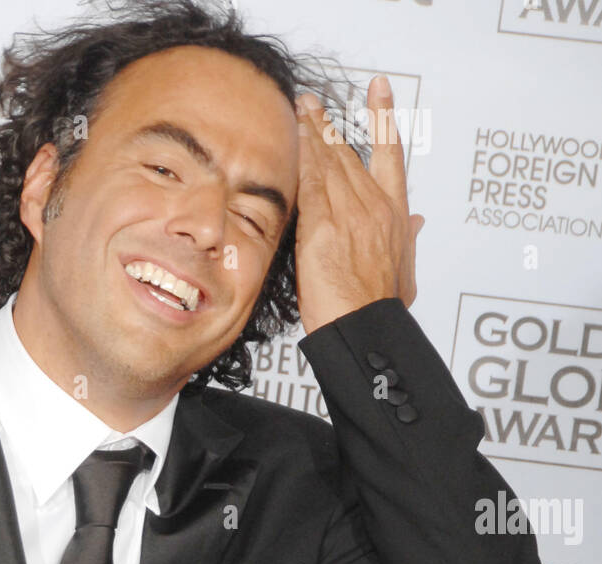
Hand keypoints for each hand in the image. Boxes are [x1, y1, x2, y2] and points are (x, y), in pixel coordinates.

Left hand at [294, 75, 425, 334]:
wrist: (366, 327)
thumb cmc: (382, 308)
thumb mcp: (405, 272)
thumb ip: (407, 241)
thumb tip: (417, 223)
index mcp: (395, 214)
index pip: (390, 155)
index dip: (384, 118)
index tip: (379, 90)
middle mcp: (374, 206)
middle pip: (349, 154)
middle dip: (328, 125)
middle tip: (311, 102)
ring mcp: (349, 214)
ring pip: (328, 162)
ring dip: (311, 133)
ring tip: (299, 109)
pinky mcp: (322, 227)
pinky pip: (310, 183)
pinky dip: (301, 158)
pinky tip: (292, 138)